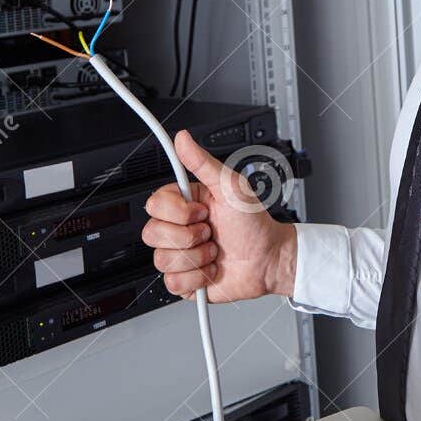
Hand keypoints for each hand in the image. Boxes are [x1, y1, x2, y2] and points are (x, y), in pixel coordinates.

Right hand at [141, 128, 296, 304]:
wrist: (268, 260)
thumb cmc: (254, 223)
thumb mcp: (231, 187)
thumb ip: (203, 162)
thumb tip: (183, 138)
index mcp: (184, 203)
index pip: (154, 204)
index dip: (179, 211)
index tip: (202, 211)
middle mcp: (178, 228)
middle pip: (152, 233)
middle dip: (189, 236)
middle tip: (211, 232)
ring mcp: (180, 254)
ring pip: (162, 259)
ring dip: (197, 257)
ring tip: (215, 251)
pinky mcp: (184, 279)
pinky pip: (172, 282)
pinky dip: (198, 277)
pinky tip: (211, 269)